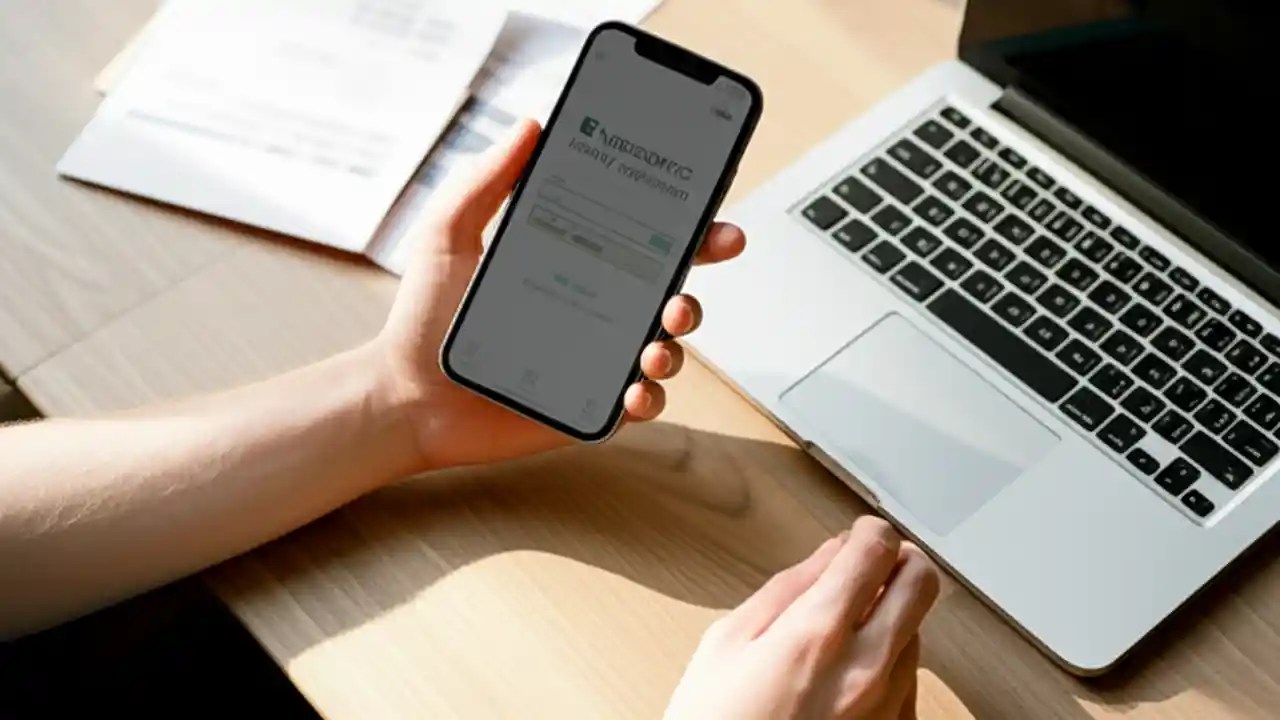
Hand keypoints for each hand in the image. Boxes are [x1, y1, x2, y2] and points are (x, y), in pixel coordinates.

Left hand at [376, 119, 745, 469]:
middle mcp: (597, 309)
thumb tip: (531, 125)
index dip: (687, 227)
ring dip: (677, 343)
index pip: (643, 238)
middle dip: (698, 281)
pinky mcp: (591, 407)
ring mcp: (598, 360)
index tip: (713, 216)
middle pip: (671, 289)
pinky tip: (635, 389)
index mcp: (576, 263)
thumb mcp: (448, 235)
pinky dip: (651, 397)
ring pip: (667, 347)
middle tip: (694, 282)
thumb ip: (484, 180)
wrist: (407, 396)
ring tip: (656, 345)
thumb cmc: (425, 318)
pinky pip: (643, 403)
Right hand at [664, 517, 939, 719]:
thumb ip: (786, 589)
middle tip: (872, 564)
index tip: (859, 534)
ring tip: (844, 629)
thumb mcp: (726, 644)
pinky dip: (889, 660)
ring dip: (892, 613)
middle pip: (922, 582)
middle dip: (899, 560)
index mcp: (817, 635)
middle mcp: (866, 668)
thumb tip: (826, 556)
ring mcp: (889, 706)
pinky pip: (911, 677)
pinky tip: (849, 672)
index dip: (868, 530)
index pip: (877, 549)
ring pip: (918, 629)